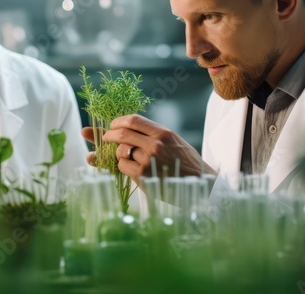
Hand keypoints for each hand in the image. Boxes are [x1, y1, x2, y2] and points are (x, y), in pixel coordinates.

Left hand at [81, 114, 215, 181]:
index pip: (133, 120)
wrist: (199, 184)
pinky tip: (132, 169)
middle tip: (105, 139)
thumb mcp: (172, 141)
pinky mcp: (143, 175)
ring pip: (121, 151)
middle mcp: (155, 143)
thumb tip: (123, 128)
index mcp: (163, 132)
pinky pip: (122, 166)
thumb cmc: (184, 162)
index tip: (112, 125)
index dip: (117, 121)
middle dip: (109, 136)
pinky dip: (122, 167)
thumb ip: (151, 134)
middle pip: (122, 134)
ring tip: (126, 157)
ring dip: (118, 154)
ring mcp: (148, 159)